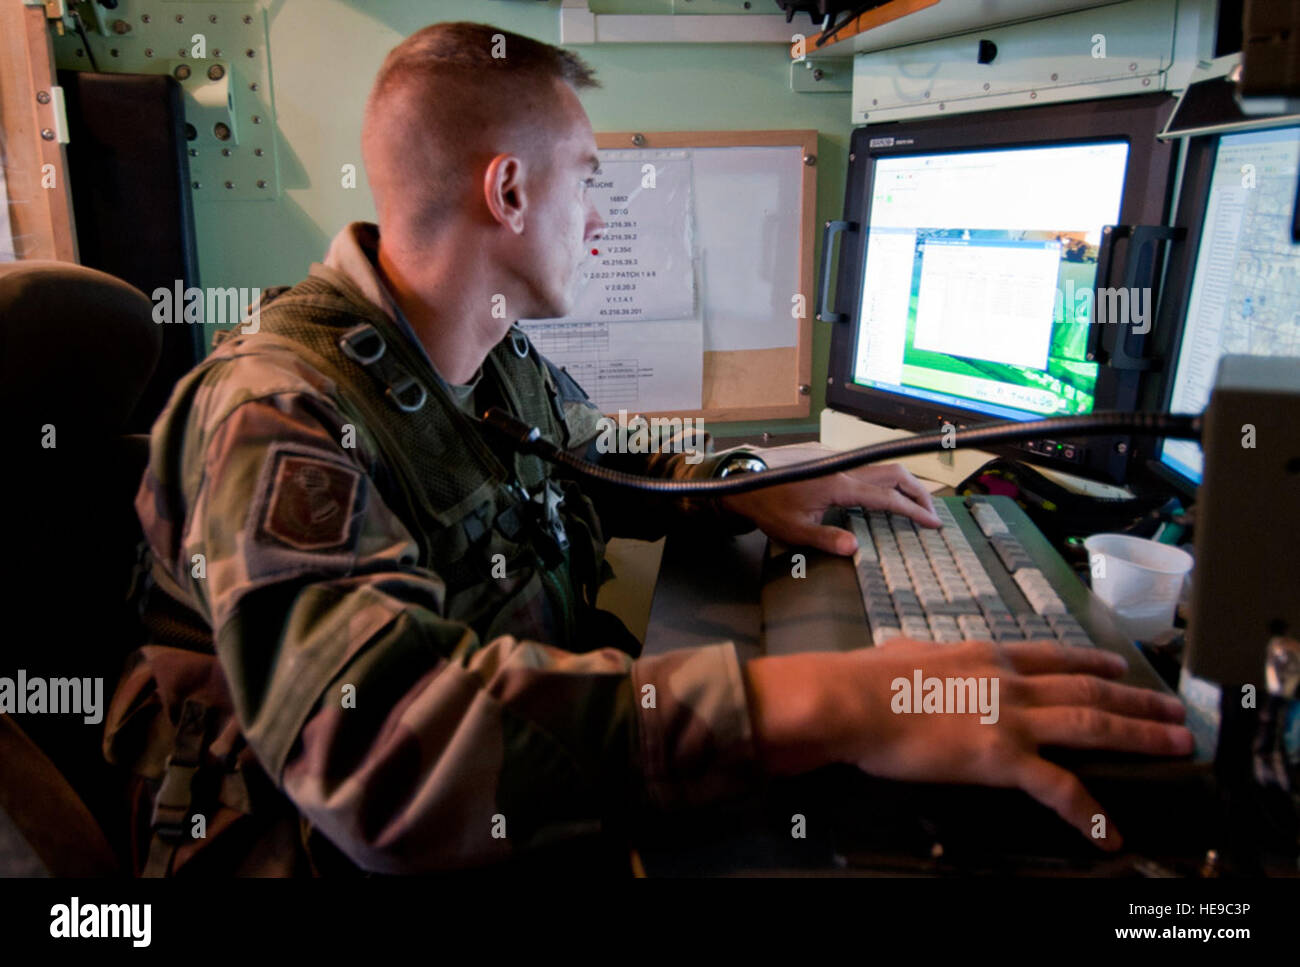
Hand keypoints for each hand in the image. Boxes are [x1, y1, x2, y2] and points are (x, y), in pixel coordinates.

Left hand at [718, 460, 940, 554]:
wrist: (746, 482)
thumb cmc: (767, 506)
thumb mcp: (794, 531)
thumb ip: (826, 539)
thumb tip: (854, 547)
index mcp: (839, 486)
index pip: (887, 498)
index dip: (913, 511)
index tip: (932, 524)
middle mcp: (843, 470)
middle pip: (894, 474)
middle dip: (919, 493)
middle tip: (932, 514)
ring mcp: (839, 464)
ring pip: (883, 468)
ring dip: (904, 485)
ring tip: (916, 506)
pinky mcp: (833, 463)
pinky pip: (869, 470)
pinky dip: (887, 482)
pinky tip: (887, 498)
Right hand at [744, 639, 1193, 849]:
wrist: (853, 700)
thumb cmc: (867, 678)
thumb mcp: (904, 652)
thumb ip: (922, 654)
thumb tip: (908, 653)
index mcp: (987, 656)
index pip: (1056, 656)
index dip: (1094, 662)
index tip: (1120, 665)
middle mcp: (1010, 682)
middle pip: (1090, 689)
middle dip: (1138, 699)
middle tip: (1175, 708)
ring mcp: (1011, 718)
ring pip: (1094, 725)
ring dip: (1140, 734)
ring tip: (1176, 743)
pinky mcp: (1002, 757)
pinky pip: (1059, 788)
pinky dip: (1089, 813)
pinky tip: (1109, 832)